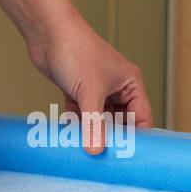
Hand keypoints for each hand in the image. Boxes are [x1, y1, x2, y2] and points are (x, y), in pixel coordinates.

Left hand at [26, 11, 154, 153]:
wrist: (48, 32)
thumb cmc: (76, 51)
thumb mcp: (89, 93)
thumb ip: (94, 125)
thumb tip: (96, 151)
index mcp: (130, 83)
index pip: (142, 117)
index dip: (138, 137)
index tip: (129, 158)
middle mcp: (116, 87)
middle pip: (121, 121)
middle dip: (114, 138)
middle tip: (107, 159)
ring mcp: (96, 89)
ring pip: (100, 119)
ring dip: (93, 133)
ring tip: (89, 153)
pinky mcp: (77, 91)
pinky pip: (82, 115)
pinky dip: (77, 125)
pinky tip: (72, 140)